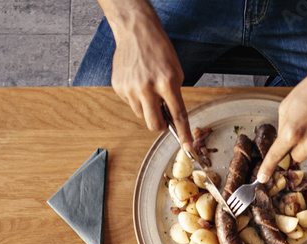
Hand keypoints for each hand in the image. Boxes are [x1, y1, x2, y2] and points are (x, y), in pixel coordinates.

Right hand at [107, 4, 192, 150]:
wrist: (136, 32)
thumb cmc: (159, 50)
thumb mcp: (175, 71)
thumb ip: (173, 95)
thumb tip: (170, 118)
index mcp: (167, 82)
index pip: (178, 115)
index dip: (183, 134)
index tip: (187, 148)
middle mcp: (148, 87)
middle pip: (154, 124)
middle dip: (160, 125)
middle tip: (163, 117)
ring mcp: (131, 88)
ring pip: (141, 115)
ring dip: (147, 108)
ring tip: (148, 88)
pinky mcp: (118, 86)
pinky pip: (129, 103)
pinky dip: (135, 97)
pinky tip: (137, 81)